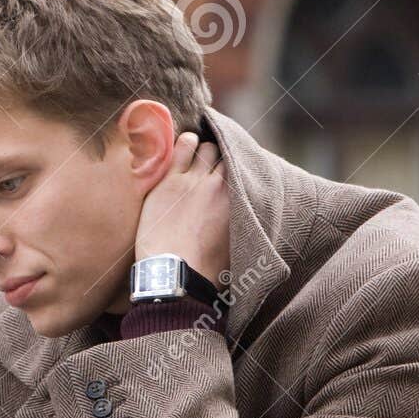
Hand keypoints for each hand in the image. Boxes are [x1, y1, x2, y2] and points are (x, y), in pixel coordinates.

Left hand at [135, 132, 229, 285]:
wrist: (175, 274)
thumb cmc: (206, 268)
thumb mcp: (237, 246)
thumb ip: (243, 223)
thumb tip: (248, 218)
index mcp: (240, 200)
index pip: (243, 169)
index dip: (236, 168)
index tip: (231, 170)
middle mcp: (220, 185)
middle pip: (226, 155)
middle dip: (220, 158)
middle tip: (212, 165)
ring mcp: (194, 180)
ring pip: (206, 148)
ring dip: (203, 149)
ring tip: (197, 154)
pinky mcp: (170, 181)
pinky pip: (180, 149)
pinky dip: (185, 143)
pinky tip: (184, 146)